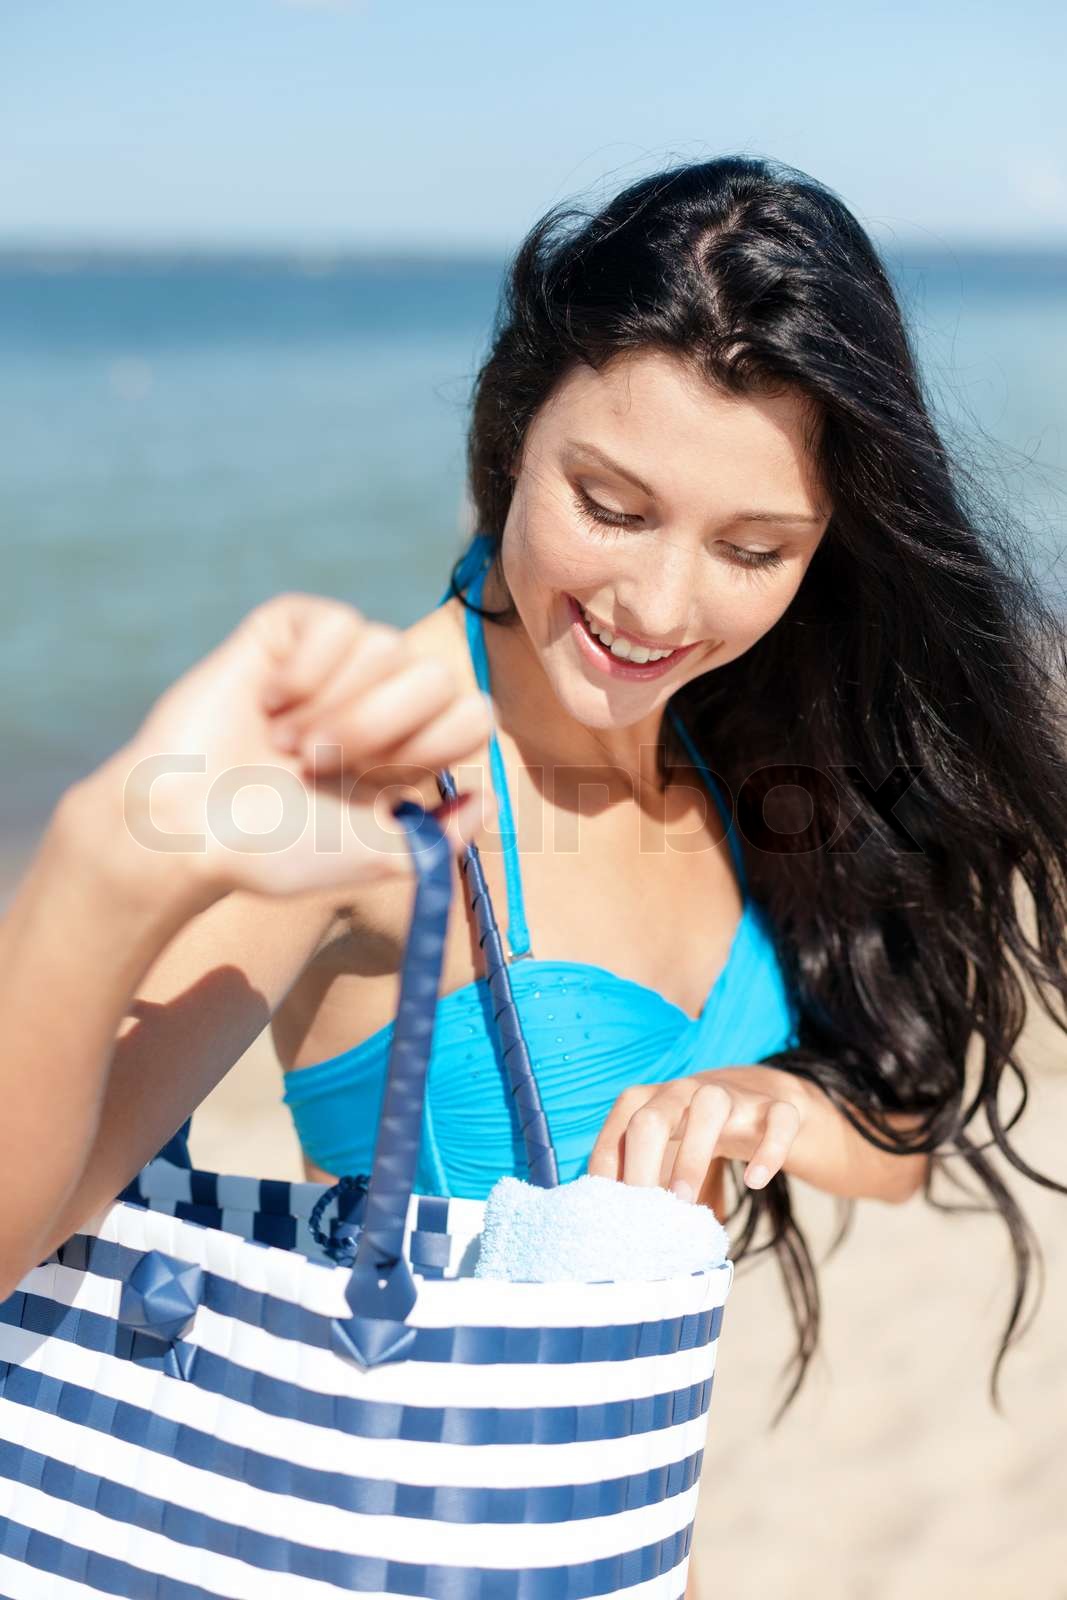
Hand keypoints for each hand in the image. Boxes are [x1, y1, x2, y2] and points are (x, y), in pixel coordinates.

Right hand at [101, 591, 492, 899]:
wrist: (183, 827)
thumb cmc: (272, 853)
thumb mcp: (376, 859)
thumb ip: (443, 838)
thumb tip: (490, 798)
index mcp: (407, 751)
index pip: (473, 713)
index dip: (437, 742)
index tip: (381, 781)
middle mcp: (377, 701)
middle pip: (435, 675)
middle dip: (379, 727)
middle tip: (318, 765)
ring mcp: (333, 664)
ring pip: (386, 644)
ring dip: (333, 707)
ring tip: (285, 744)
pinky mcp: (286, 633)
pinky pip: (335, 620)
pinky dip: (307, 669)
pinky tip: (269, 701)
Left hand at [586, 1065, 808, 1203]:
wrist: (751, 1101)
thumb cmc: (689, 1136)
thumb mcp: (659, 1151)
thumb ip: (636, 1178)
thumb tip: (612, 1233)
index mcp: (648, 1101)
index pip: (617, 1130)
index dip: (608, 1170)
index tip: (608, 1212)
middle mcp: (682, 1091)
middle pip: (652, 1117)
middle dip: (642, 1164)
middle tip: (644, 1212)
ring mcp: (729, 1096)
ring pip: (709, 1107)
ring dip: (692, 1155)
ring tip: (685, 1200)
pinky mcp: (772, 1107)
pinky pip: (776, 1120)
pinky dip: (768, 1148)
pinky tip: (755, 1181)